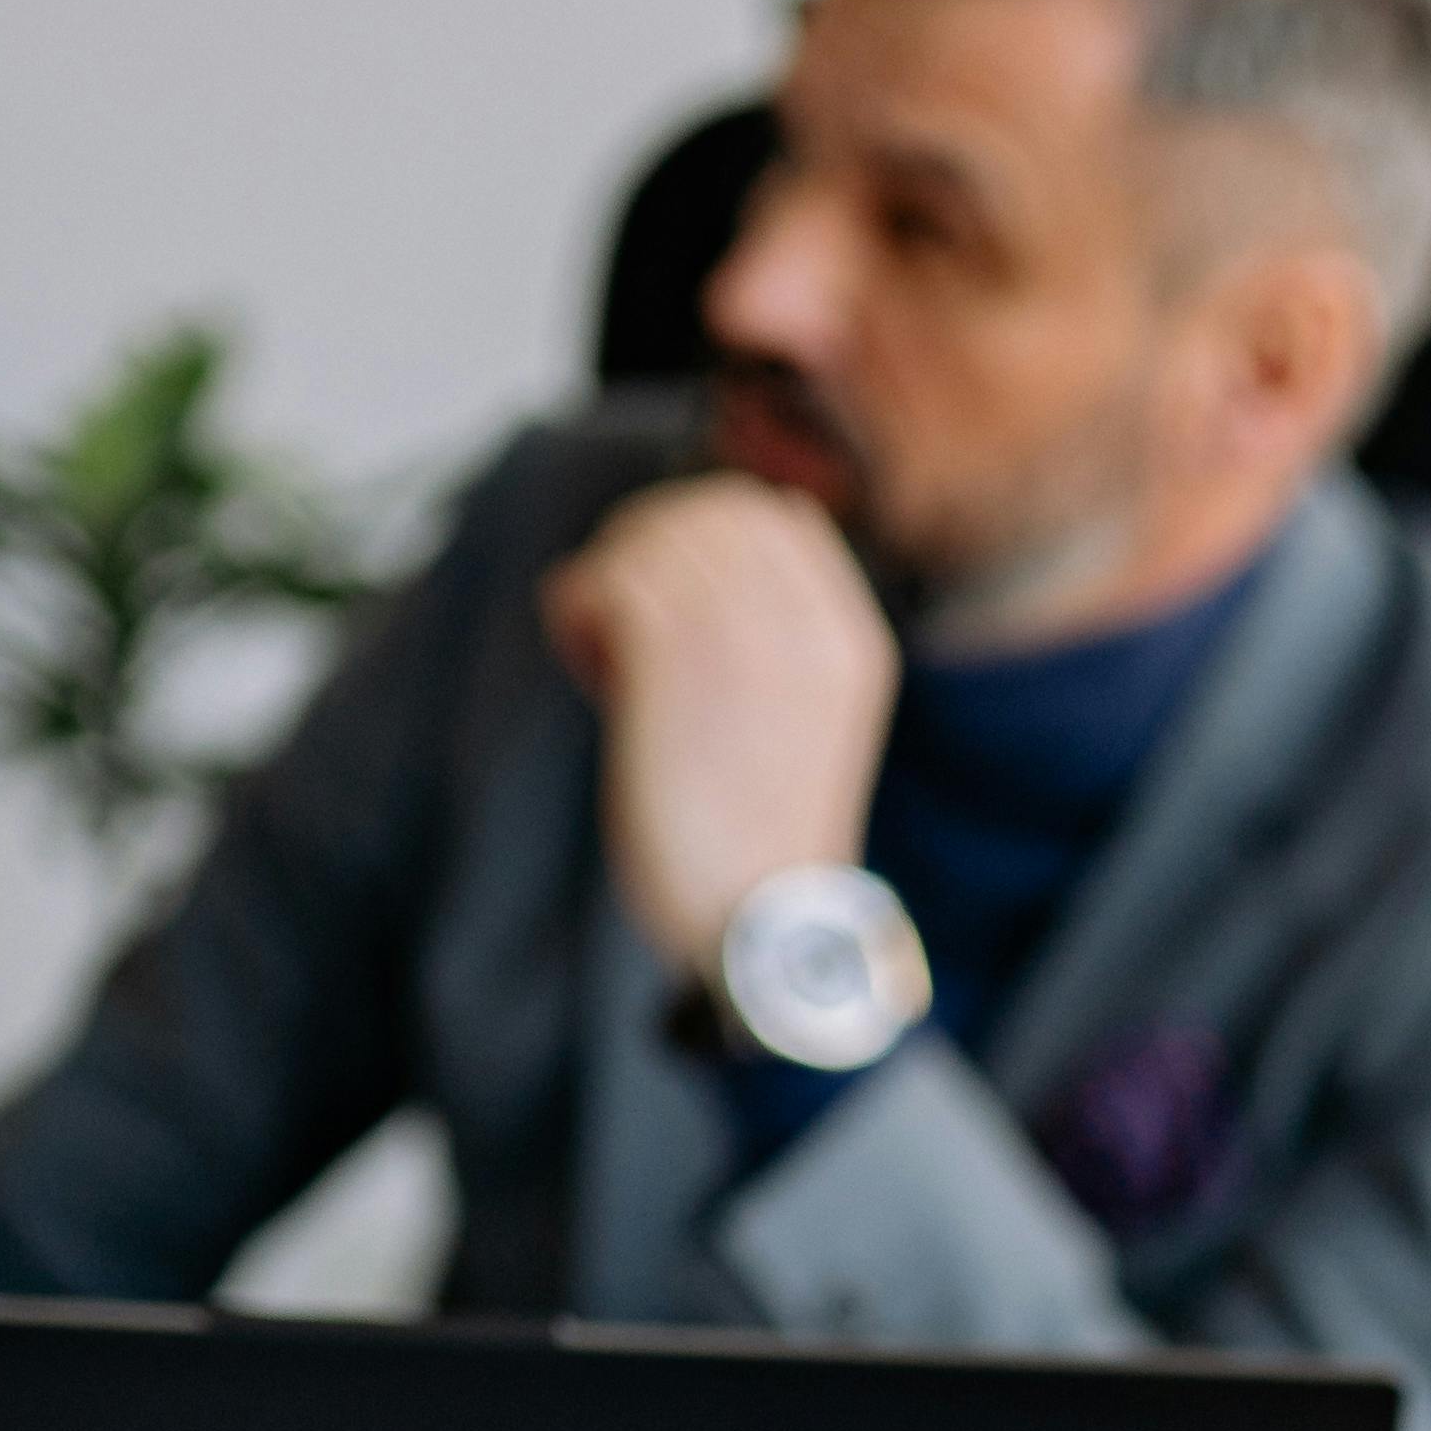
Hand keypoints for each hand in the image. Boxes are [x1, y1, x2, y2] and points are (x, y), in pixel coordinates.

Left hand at [540, 475, 899, 978]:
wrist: (761, 920)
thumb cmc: (770, 837)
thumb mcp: (816, 716)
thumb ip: (798, 628)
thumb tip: (785, 510)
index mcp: (851, 637)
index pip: (772, 515)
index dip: (702, 534)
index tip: (672, 594)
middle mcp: (804, 620)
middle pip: (704, 513)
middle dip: (646, 551)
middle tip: (622, 620)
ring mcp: (739, 632)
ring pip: (649, 541)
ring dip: (611, 588)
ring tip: (610, 661)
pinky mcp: (671, 656)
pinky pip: (607, 579)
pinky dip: (580, 613)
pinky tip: (592, 674)